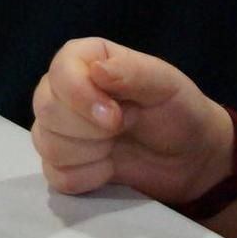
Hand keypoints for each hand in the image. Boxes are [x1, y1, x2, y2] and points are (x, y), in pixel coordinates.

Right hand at [31, 37, 234, 205]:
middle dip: (91, 129)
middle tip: (125, 126)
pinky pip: (56, 175)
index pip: (60, 73)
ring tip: (118, 145)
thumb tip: (96, 70)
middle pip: (47, 110)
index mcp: (84, 60)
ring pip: (48, 144)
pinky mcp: (61, 163)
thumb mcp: (165, 85)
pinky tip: (109, 167)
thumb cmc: (178, 111)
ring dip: (91, 153)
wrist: (189, 158)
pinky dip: (88, 177)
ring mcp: (57, 128)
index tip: (115, 117)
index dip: (81, 98)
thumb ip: (132, 73)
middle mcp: (62, 90)